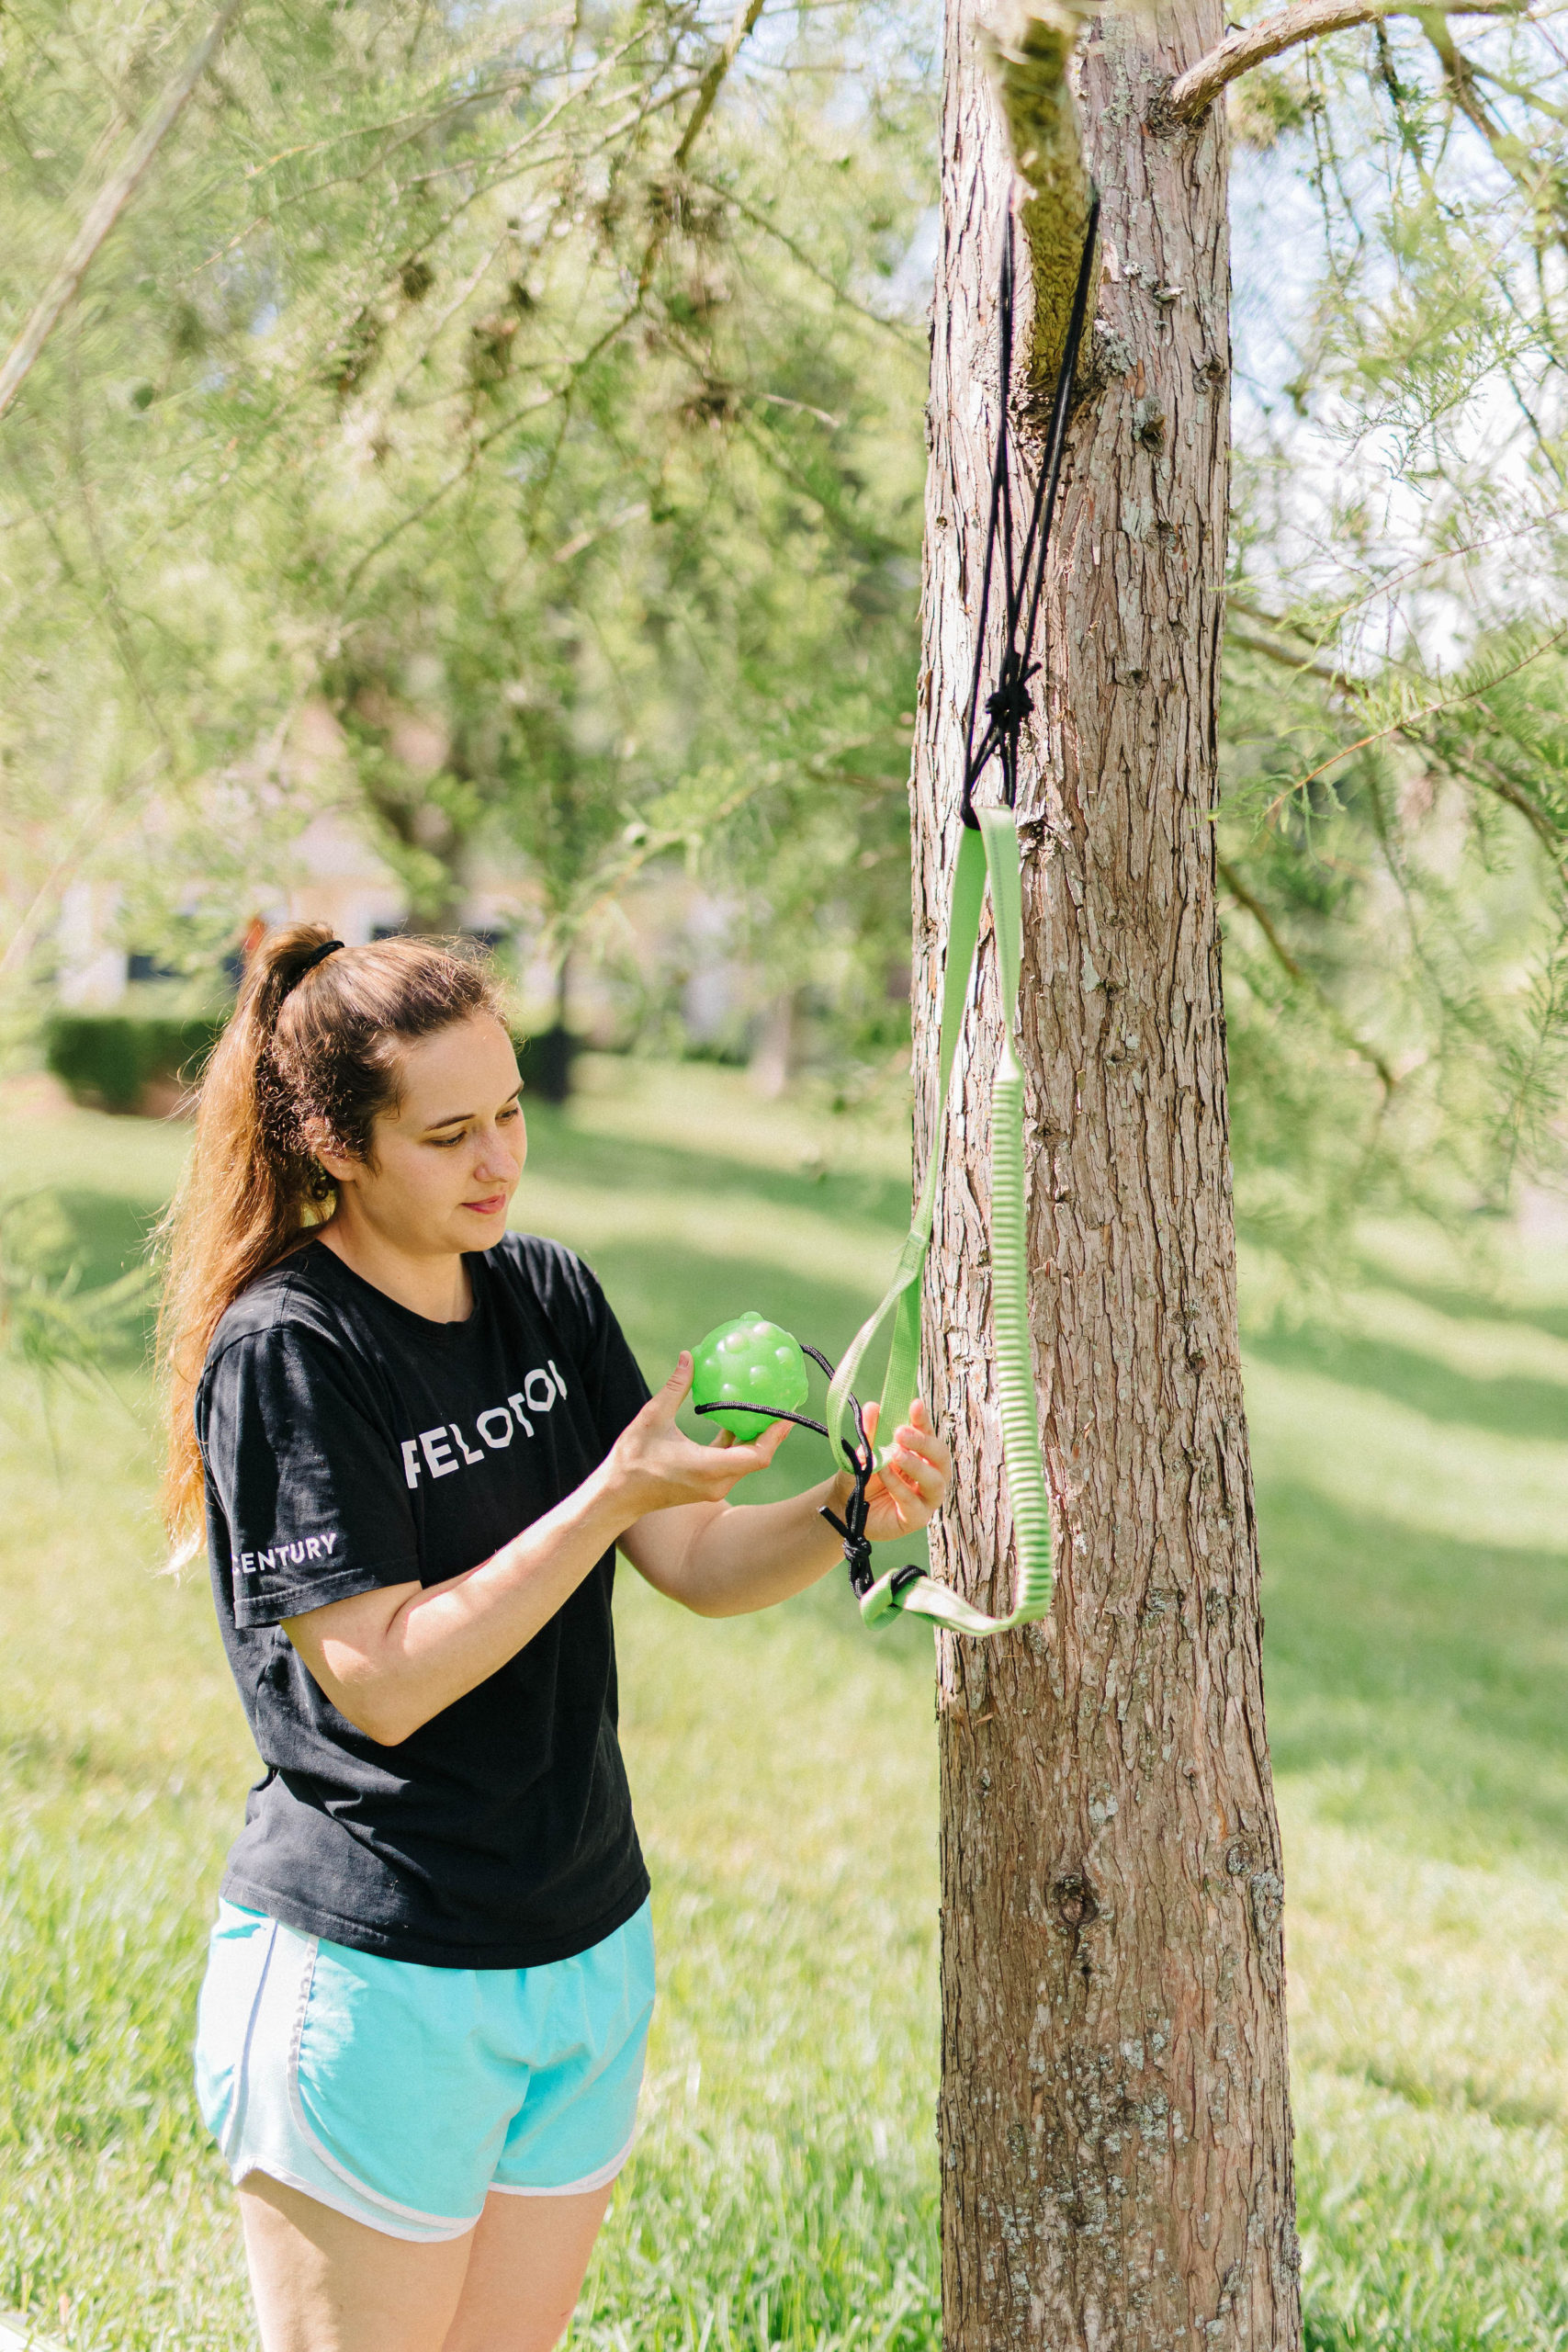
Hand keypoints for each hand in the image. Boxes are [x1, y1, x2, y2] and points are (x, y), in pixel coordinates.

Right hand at [607, 1352, 790, 1515]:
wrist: (618, 1496)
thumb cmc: (632, 1459)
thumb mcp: (652, 1418)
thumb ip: (675, 1388)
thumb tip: (689, 1356)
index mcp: (707, 1467)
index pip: (756, 1456)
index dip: (775, 1436)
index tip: (788, 1414)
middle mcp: (716, 1482)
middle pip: (757, 1458)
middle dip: (772, 1434)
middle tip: (784, 1405)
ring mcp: (712, 1486)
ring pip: (745, 1461)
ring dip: (756, 1438)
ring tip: (767, 1409)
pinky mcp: (705, 1485)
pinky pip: (731, 1463)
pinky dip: (737, 1444)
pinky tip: (738, 1420)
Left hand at [853, 1397, 951, 1543]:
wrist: (844, 1508)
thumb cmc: (860, 1477)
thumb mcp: (863, 1453)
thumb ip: (870, 1433)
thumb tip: (872, 1407)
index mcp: (920, 1454)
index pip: (927, 1434)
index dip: (923, 1420)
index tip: (915, 1404)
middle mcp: (929, 1474)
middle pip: (939, 1456)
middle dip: (923, 1442)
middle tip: (900, 1432)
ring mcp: (925, 1498)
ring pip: (935, 1481)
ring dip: (916, 1465)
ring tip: (896, 1454)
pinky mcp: (916, 1518)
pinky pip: (913, 1502)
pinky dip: (899, 1487)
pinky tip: (884, 1474)